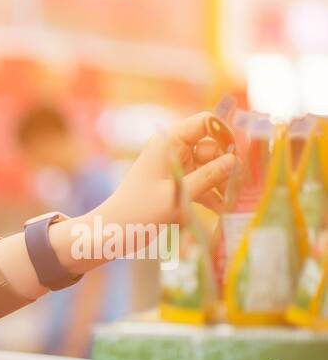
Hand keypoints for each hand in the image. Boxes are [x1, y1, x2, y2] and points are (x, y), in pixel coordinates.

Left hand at [0, 111, 237, 298]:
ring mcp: (176, 170)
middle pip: (214, 148)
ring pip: (211, 169)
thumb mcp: (175, 197)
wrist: (108, 236)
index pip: (206, 122)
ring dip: (224, 184)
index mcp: (168, 143)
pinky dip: (212, 197)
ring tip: (241, 201)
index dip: (227, 133)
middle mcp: (173, 152)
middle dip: (230, 165)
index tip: (244, 154)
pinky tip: (226, 213)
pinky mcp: (177, 188)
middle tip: (250, 183)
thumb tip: (235, 161)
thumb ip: (207, 178)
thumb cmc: (136, 214)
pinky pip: (202, 186)